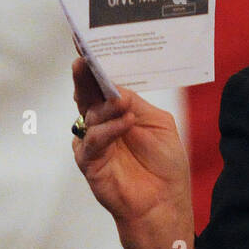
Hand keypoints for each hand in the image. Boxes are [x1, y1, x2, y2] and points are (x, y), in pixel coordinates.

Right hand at [71, 56, 194, 248]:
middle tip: (83, 60)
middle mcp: (102, 123)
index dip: (96, 68)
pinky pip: (93, 141)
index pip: (104, 85)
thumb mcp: (158, 123)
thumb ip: (136, 104)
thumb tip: (116, 89)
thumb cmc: (164, 164)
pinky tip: (124, 123)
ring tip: (121, 103)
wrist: (164, 202)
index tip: (86, 46)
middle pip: (88, 95)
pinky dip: (108, 130)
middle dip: (85, 77)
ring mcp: (94, 142)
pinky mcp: (89, 162)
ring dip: (106, 107)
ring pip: (90, 115)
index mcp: (119, 111)